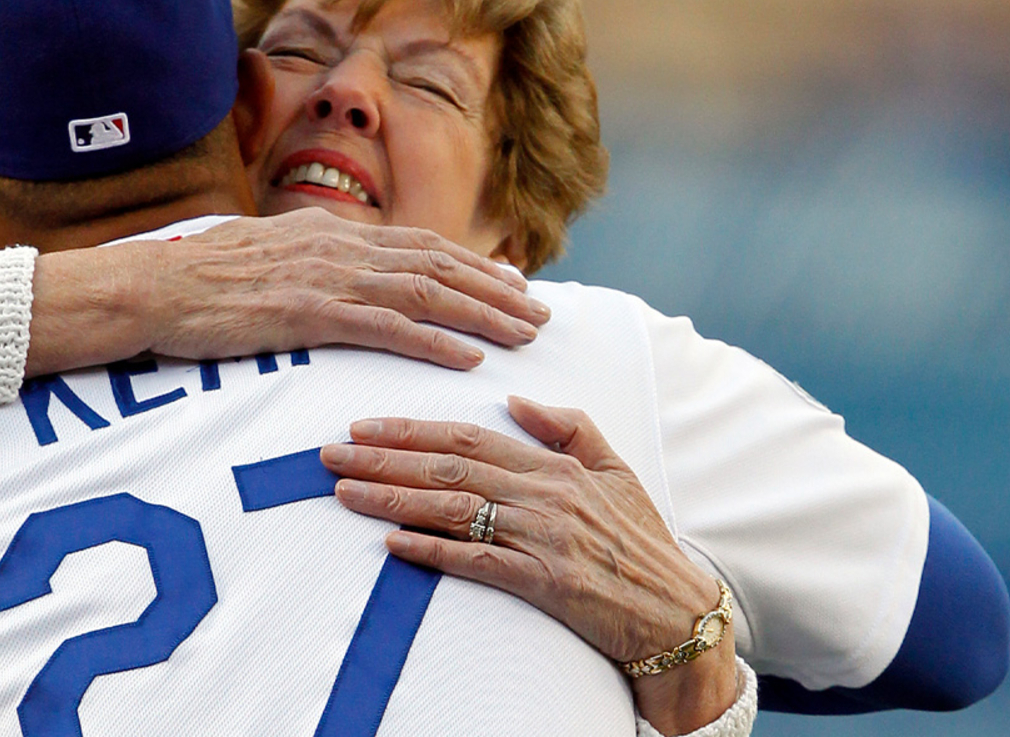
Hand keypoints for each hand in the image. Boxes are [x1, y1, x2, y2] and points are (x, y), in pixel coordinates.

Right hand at [26, 208, 548, 374]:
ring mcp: (327, 278)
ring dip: (482, 314)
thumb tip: (330, 271)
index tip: (511, 282)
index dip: (472, 264)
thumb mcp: (262, 255)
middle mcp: (338, 246)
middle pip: (438, 264)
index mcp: (329, 232)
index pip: (419, 244)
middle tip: (540, 312)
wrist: (151, 286)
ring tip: (524, 335)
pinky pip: (387, 328)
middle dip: (496, 289)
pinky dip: (435, 342)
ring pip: (426, 292)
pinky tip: (468, 359)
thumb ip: (305, 260)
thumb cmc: (195, 278)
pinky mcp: (310, 314)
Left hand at [319, 396, 737, 734]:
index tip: (364, 425)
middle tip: (331, 453)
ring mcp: (542, 537)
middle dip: (383, 458)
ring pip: (452, 509)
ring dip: (392, 499)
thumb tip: (518, 398)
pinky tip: (392, 545)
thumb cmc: (642, 542)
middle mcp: (543, 494)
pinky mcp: (544, 582)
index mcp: (554, 465)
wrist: (678, 612)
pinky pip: (476, 562)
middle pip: (448, 467)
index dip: (411, 429)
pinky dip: (431, 552)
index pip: (468, 437)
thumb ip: (569, 427)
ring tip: (345, 492)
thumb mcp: (615, 470)